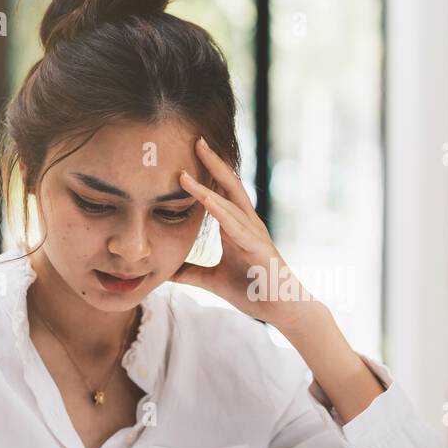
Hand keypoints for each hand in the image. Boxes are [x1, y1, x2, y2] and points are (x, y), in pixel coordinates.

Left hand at [174, 136, 316, 330]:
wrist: (282, 309)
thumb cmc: (253, 291)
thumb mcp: (212, 281)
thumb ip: (191, 273)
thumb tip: (166, 272)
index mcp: (236, 228)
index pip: (219, 194)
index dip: (204, 175)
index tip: (187, 155)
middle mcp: (246, 224)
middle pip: (228, 185)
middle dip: (212, 162)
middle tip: (195, 138)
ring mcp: (253, 233)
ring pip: (231, 199)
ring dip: (211, 179)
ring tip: (195, 159)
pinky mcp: (257, 247)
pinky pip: (236, 225)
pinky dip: (220, 210)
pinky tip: (207, 198)